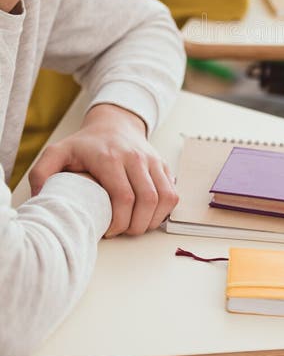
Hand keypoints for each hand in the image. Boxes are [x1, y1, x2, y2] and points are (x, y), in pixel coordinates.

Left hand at [29, 104, 177, 237]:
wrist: (115, 123)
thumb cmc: (86, 144)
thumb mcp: (58, 152)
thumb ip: (42, 173)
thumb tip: (39, 199)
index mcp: (109, 158)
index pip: (123, 197)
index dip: (118, 222)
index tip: (108, 231)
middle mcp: (135, 158)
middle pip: (147, 200)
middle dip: (136, 226)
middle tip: (123, 232)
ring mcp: (152, 161)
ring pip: (165, 198)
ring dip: (153, 220)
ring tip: (137, 226)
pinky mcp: (163, 165)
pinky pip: (172, 193)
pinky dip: (164, 210)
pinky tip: (149, 215)